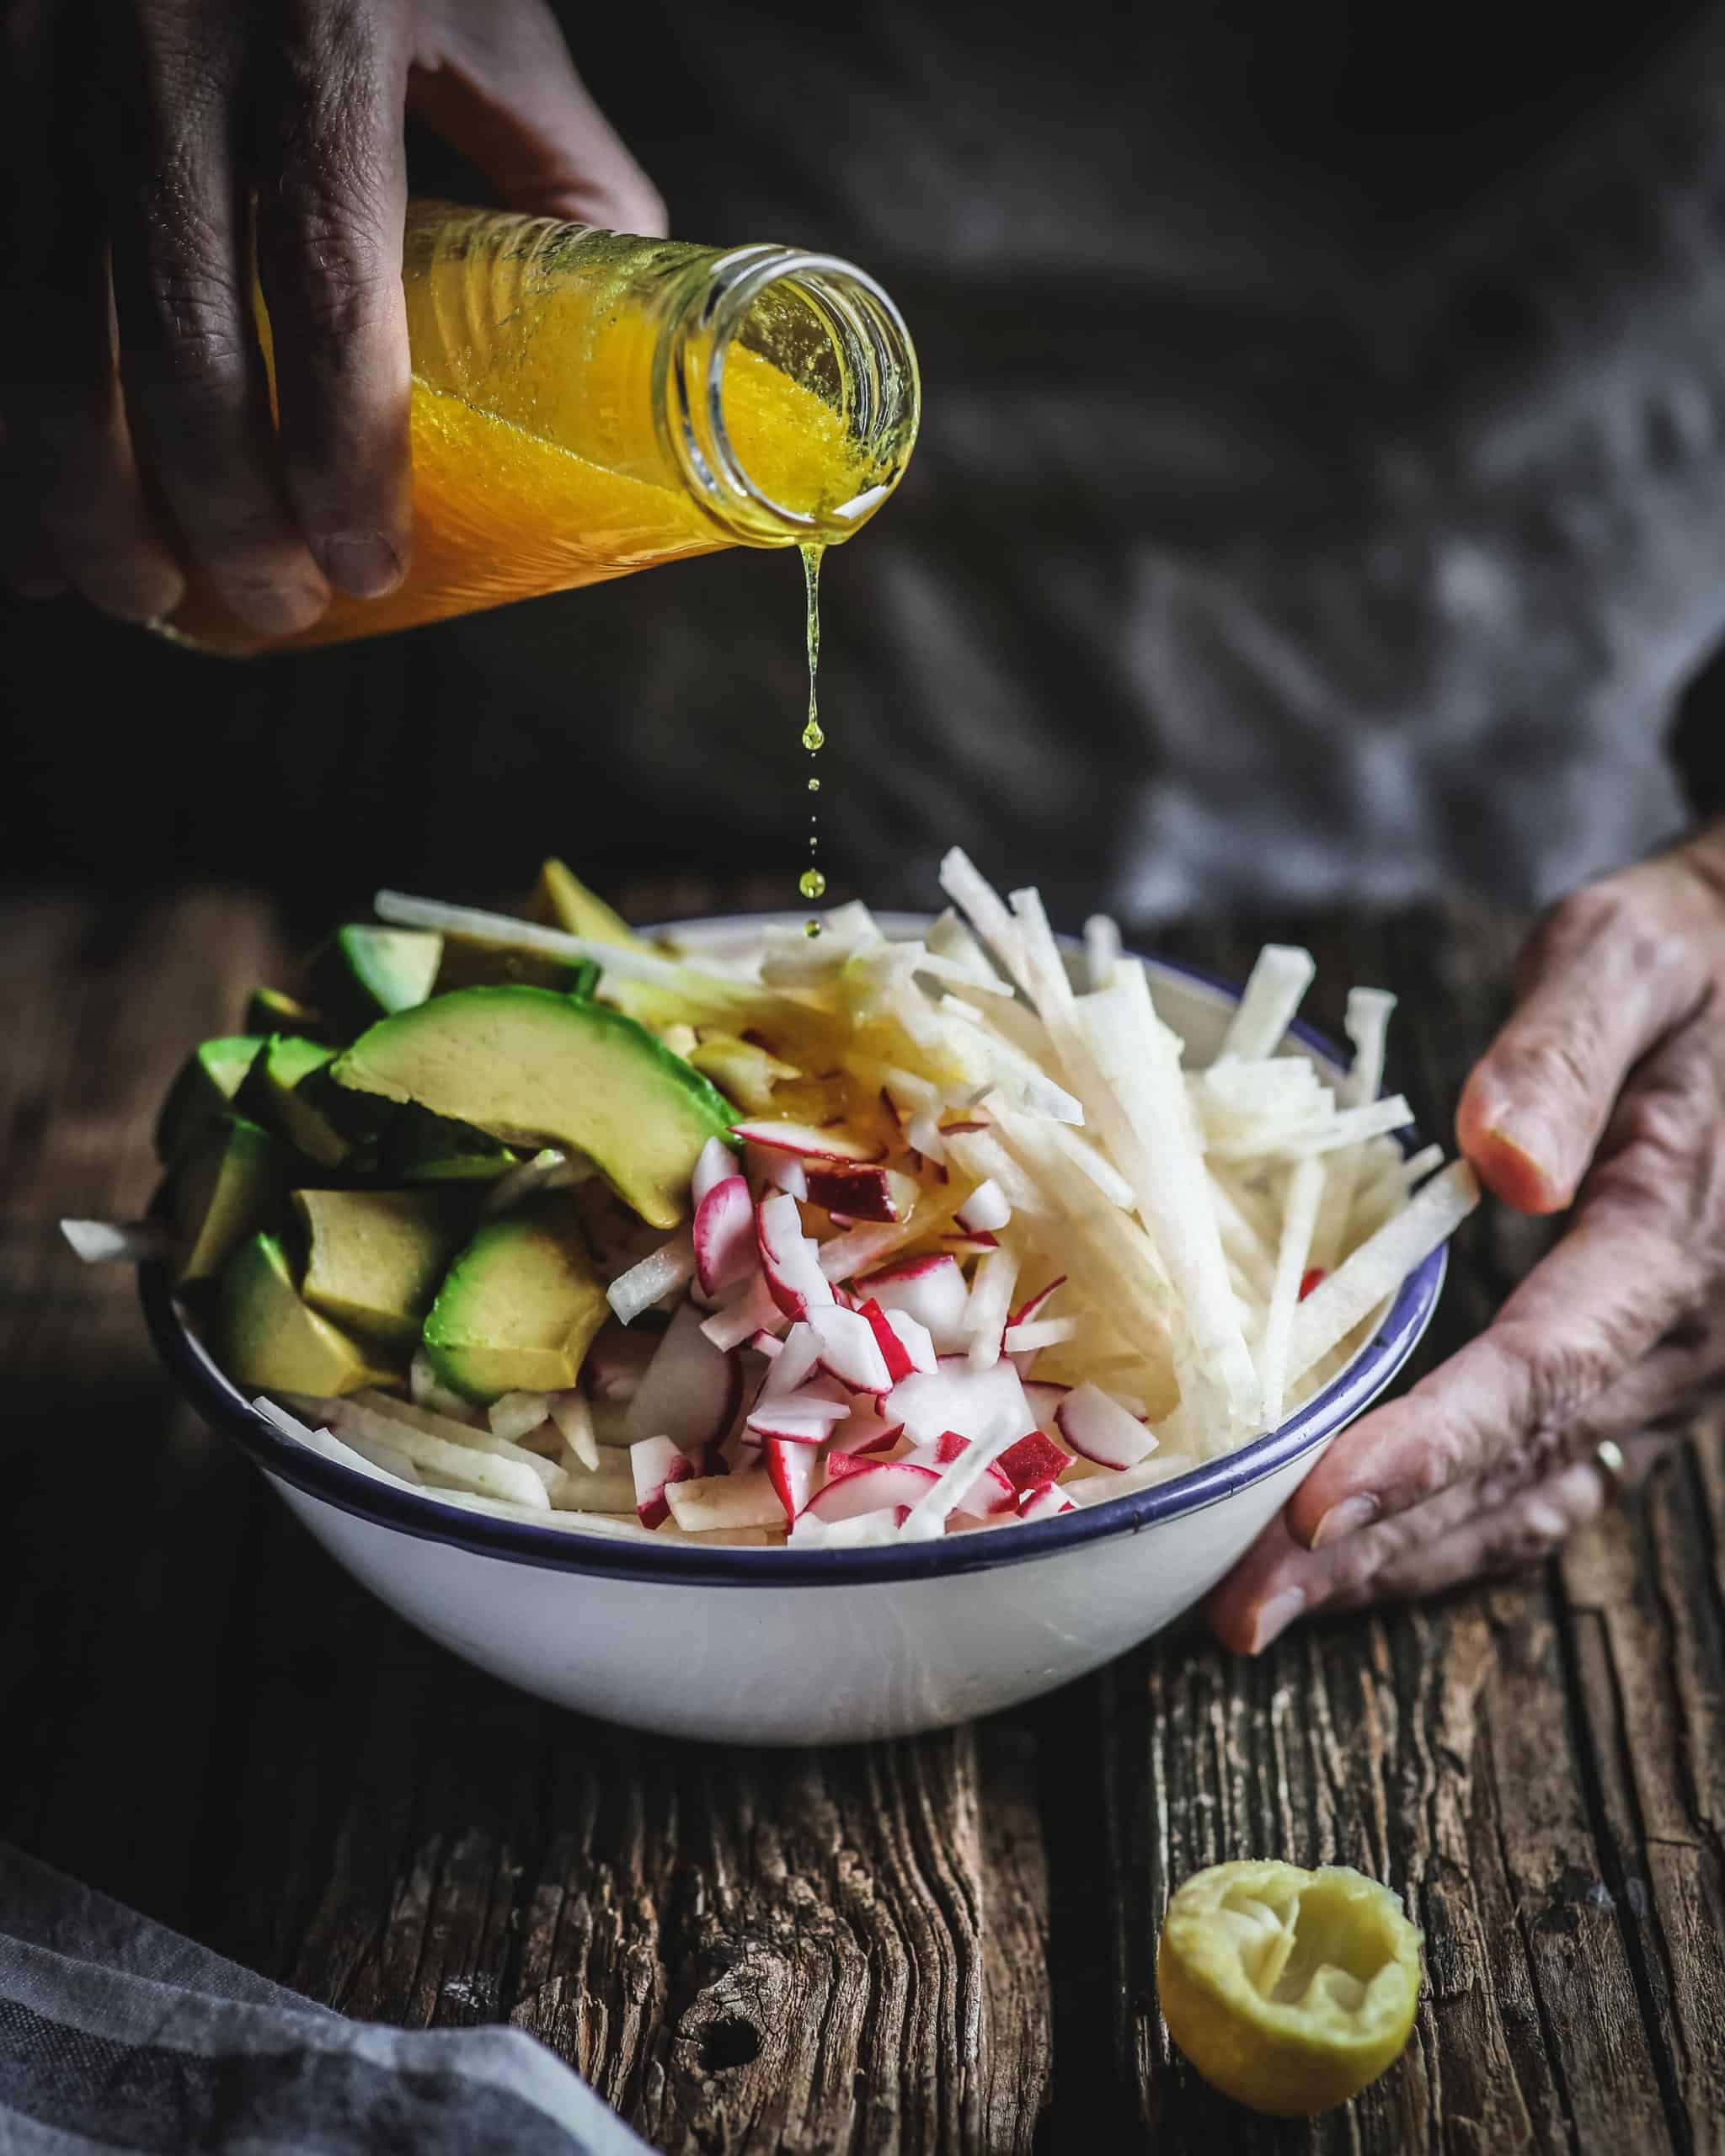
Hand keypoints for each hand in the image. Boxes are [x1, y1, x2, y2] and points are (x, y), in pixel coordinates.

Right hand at [0, 0, 663, 635]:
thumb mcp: (473, 2)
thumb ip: (551, 150)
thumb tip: (627, 301)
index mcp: (314, 39)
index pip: (329, 290)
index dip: (340, 457)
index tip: (365, 566)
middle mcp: (158, 53)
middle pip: (175, 344)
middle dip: (219, 515)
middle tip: (272, 608)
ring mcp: (42, 62)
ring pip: (37, 332)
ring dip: (83, 499)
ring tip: (140, 596)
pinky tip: (25, 519)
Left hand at [1208, 823, 1724, 1652]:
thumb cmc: (1685, 959)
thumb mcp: (1627, 959)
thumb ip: (1566, 1053)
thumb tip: (1503, 1163)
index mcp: (1675, 1247)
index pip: (1537, 1369)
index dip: (1424, 1447)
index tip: (1311, 1504)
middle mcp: (1680, 1342)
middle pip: (1510, 1467)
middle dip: (1371, 1546)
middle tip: (1237, 1612)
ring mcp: (1663, 1379)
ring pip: (1522, 1501)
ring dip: (1394, 1565)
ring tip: (1265, 1613)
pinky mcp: (1633, 1381)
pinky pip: (1541, 1486)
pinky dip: (1446, 1537)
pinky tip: (1357, 1569)